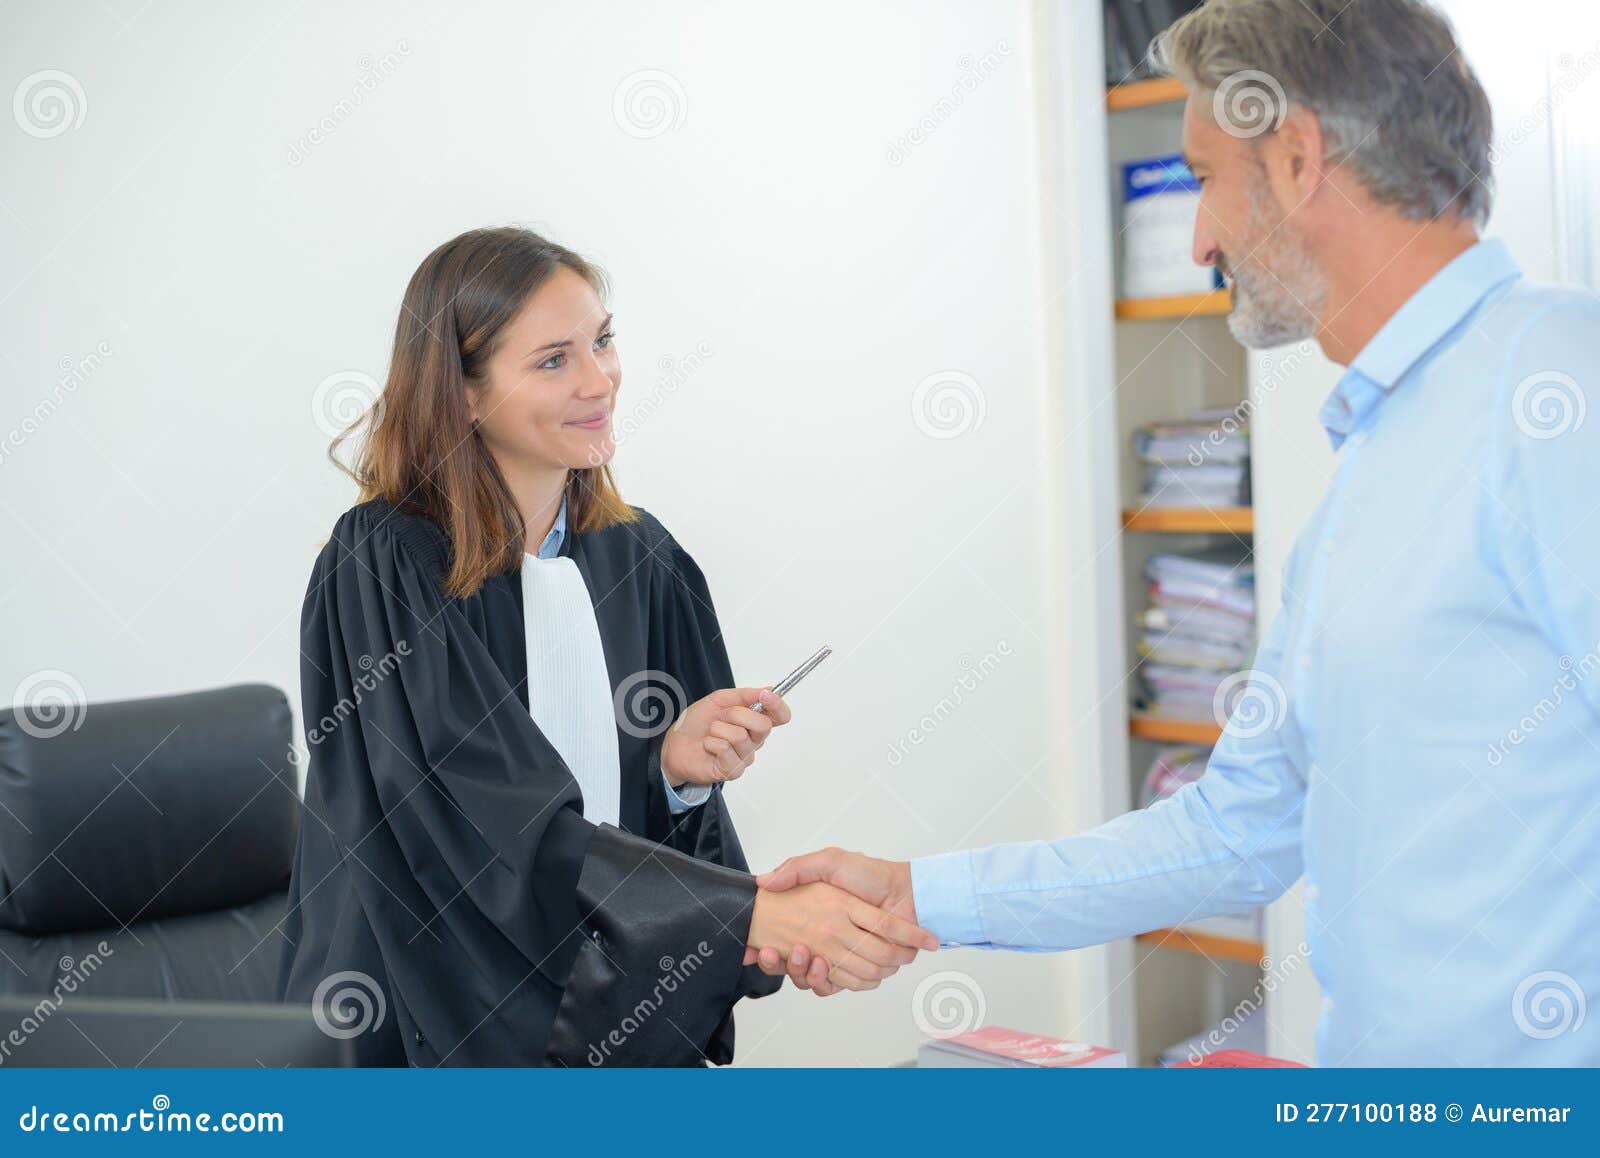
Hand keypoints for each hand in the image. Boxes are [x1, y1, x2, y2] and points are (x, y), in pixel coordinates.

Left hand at [661, 687, 791, 787]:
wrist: (675, 743)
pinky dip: (711, 743)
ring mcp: (745, 757)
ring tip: (711, 733)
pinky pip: (726, 750)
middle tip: (722, 716)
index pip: (780, 716)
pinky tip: (708, 747)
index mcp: (754, 721)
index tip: (766, 695)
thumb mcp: (719, 700)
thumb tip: (769, 689)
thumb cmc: (697, 723)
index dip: (778, 705)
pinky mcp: (733, 771)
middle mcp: (754, 740)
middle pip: (764, 726)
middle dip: (737, 715)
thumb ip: (744, 695)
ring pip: (740, 736)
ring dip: (718, 729)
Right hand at [746, 880, 934, 991]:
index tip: (760, 950)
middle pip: (795, 967)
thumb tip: (764, 881)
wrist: (908, 893)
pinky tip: (826, 967)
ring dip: (806, 974)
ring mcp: (845, 957)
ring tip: (807, 958)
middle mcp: (828, 941)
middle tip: (784, 953)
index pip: (781, 945)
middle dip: (786, 965)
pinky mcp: (863, 970)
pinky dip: (833, 982)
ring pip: (815, 980)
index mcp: (817, 920)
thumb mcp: (830, 861)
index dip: (767, 954)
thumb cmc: (871, 874)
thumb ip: (798, 867)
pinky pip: (842, 986)